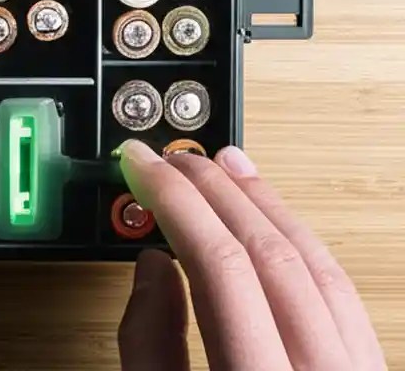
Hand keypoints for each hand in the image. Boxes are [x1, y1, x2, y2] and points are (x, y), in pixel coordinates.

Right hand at [117, 141, 384, 369]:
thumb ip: (151, 346)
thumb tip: (152, 268)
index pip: (219, 263)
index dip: (175, 201)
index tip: (142, 165)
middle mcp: (321, 368)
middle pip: (269, 251)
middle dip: (212, 190)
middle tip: (171, 157)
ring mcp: (355, 366)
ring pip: (313, 261)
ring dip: (261, 202)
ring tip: (223, 165)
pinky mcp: (366, 364)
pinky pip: (338, 287)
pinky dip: (299, 240)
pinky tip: (272, 217)